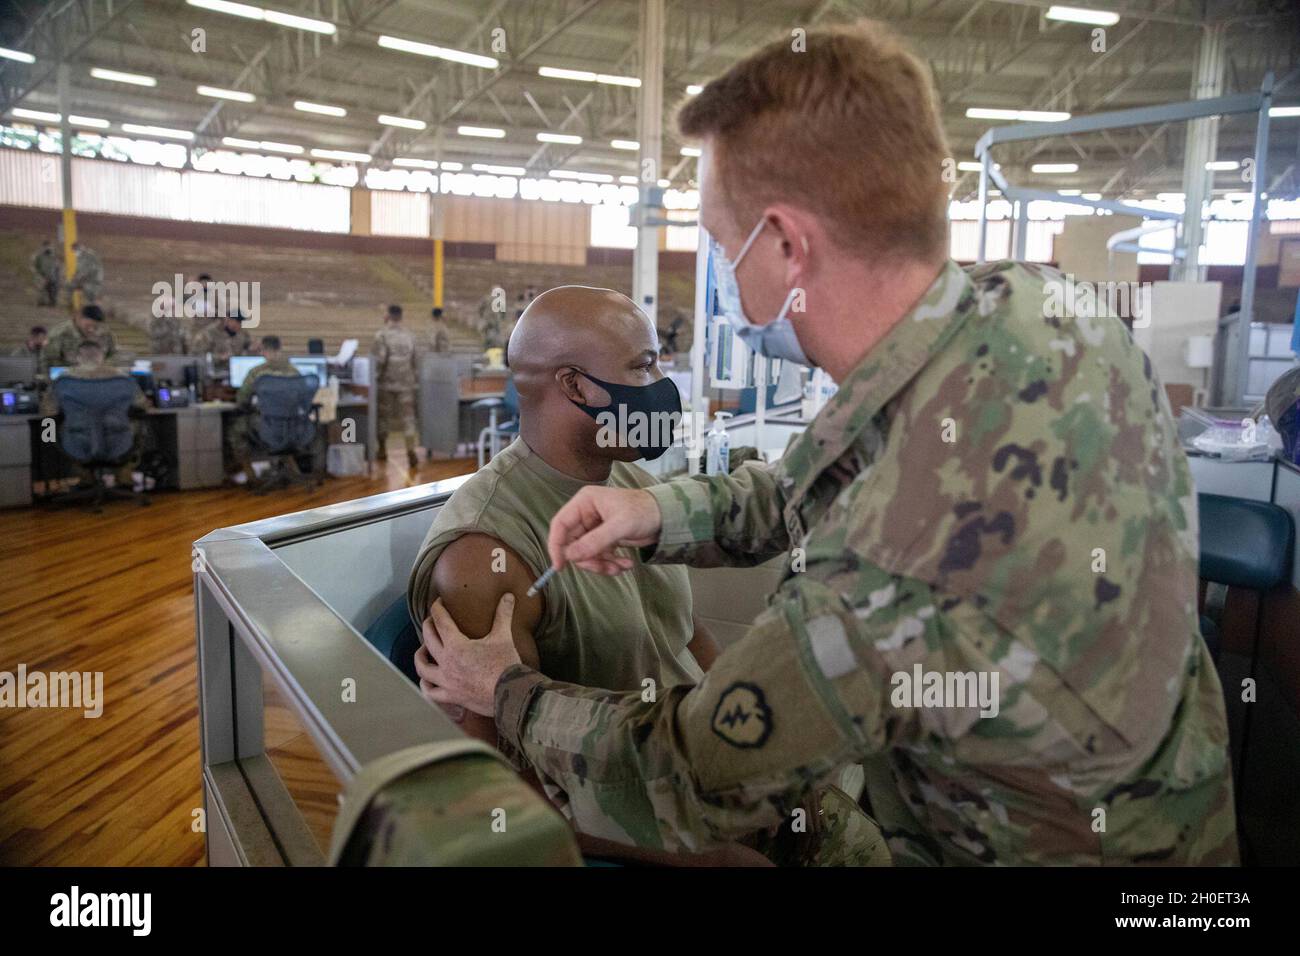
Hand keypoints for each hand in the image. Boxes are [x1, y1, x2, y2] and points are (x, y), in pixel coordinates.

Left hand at [415, 594, 521, 716]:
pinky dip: (425, 686)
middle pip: (428, 640)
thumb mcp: (504, 637)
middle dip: (428, 626)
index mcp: (456, 646)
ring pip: (423, 668)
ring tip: (423, 649)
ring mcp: (446, 681)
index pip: (441, 622)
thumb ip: (503, 615)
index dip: (437, 609)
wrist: (510, 694)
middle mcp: (446, 662)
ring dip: (420, 656)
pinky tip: (426, 681)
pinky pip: (431, 693)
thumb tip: (508, 596)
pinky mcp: (451, 696)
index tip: (438, 603)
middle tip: (432, 620)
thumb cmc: (505, 665)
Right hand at [546, 486, 661, 575]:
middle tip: (603, 568)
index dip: (557, 546)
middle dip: (588, 559)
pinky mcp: (604, 539)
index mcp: (585, 502)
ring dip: (601, 564)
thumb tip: (570, 556)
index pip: (560, 524)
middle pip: (573, 544)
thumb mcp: (620, 525)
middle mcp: (586, 514)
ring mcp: (595, 528)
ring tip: (619, 567)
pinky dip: (610, 564)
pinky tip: (626, 564)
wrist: (666, 517)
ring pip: (585, 553)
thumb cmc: (644, 511)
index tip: (560, 566)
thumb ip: (595, 541)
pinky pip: (598, 556)